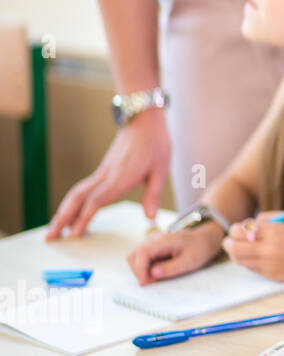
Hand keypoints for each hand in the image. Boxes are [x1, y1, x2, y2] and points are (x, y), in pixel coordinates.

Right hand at [46, 109, 170, 238]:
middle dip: (63, 218)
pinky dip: (73, 202)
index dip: (84, 218)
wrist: (143, 118)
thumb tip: (149, 217)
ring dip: (64, 211)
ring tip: (55, 230)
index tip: (73, 234)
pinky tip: (71, 212)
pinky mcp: (103, 170)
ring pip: (77, 193)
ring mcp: (102, 172)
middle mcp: (106, 175)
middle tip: (51, 237)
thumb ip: (153, 194)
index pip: (97, 200)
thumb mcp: (161, 168)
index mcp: (121, 176)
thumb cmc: (155, 141)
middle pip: (78, 198)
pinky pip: (83, 188)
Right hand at [125, 220, 223, 284]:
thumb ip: (172, 268)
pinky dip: (144, 268)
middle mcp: (154, 240)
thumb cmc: (198, 249)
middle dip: (139, 271)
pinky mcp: (151, 248)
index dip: (140, 269)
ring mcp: (150, 243)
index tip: (144, 283)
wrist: (203, 240)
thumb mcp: (190, 261)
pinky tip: (158, 271)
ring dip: (141, 270)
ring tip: (157, 277)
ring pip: (134, 257)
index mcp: (164, 241)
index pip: (143, 253)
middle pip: (133, 256)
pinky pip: (140, 259)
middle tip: (154, 282)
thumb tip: (153, 274)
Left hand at [221, 213, 283, 281]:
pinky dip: (246, 261)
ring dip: (234, 253)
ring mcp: (268, 264)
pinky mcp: (270, 275)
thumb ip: (268, 218)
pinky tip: (252, 256)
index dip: (236, 228)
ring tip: (238, 248)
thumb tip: (249, 222)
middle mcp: (269, 249)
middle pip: (234, 246)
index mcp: (274, 231)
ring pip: (238, 259)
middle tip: (230, 239)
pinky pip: (249, 268)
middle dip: (229, 241)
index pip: (241, 230)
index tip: (238, 228)